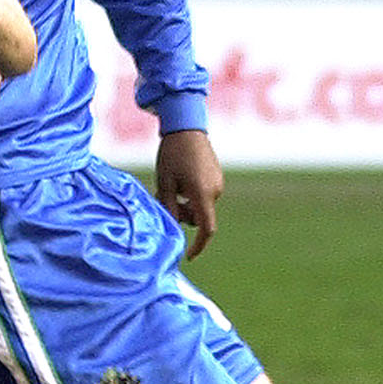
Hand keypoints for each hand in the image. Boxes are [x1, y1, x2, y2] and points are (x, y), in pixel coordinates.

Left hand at [155, 127, 222, 257]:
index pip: (206, 228)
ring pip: (200, 205)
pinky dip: (191, 194)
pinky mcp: (217, 177)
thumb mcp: (165, 183)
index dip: (198, 245)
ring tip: (170, 183)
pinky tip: (180, 177)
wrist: (187, 127)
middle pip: (199, 216)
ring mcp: (218, 183)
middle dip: (182, 215)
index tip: (189, 256)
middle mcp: (215, 191)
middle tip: (164, 198)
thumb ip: (169, 207)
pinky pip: (204, 194)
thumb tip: (172, 228)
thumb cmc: (172, 155)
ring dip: (185, 203)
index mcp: (202, 194)